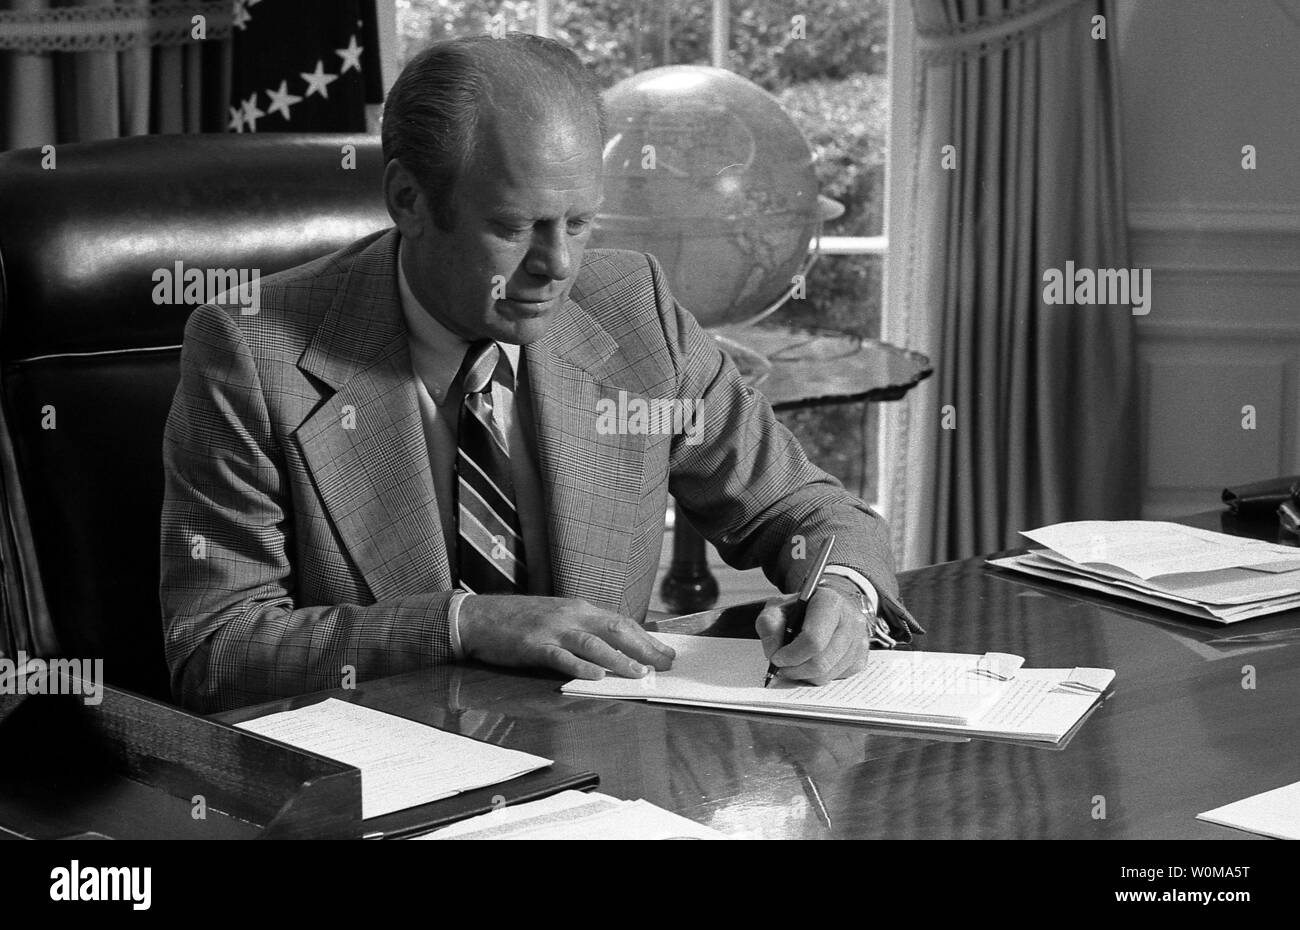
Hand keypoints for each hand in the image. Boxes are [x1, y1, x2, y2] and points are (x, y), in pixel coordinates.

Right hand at [458, 595, 675, 680]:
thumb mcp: (559, 617)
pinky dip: (580, 667)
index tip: (667, 653)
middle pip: (615, 630)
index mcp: (580, 608)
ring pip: (593, 644)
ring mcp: (553, 629)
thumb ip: (585, 629)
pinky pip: (561, 657)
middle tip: (664, 665)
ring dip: (619, 659)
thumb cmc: (521, 620)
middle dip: (644, 648)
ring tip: (639, 674)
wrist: (480, 616)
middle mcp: (571, 615)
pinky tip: (596, 677)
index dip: (647, 638)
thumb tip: (616, 647)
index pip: (621, 622)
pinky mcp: (534, 645)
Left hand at [755, 578, 871, 685]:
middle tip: (782, 668)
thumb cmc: (802, 608)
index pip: (813, 639)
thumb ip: (769, 624)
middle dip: (796, 670)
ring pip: (829, 674)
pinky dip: (820, 676)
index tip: (777, 658)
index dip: (792, 654)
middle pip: (822, 662)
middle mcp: (850, 620)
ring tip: (795, 665)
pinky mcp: (862, 657)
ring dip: (806, 675)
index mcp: (829, 602)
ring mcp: (860, 640)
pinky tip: (811, 663)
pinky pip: (838, 678)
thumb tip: (774, 652)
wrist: (827, 607)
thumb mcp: (778, 607)